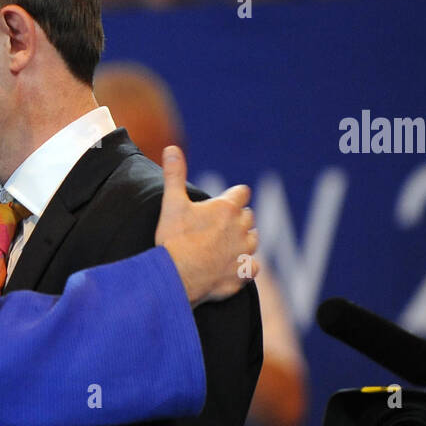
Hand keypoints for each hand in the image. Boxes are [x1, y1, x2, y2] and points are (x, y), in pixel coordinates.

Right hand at [155, 145, 256, 304]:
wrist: (176, 277)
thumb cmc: (174, 240)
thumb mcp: (172, 203)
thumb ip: (175, 174)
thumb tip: (171, 148)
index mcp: (227, 208)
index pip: (242, 192)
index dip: (232, 197)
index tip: (220, 205)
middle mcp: (241, 227)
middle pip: (248, 216)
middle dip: (236, 220)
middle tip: (215, 229)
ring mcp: (245, 251)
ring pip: (253, 240)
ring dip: (242, 241)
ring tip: (221, 247)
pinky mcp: (244, 272)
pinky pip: (253, 266)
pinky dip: (244, 266)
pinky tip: (228, 267)